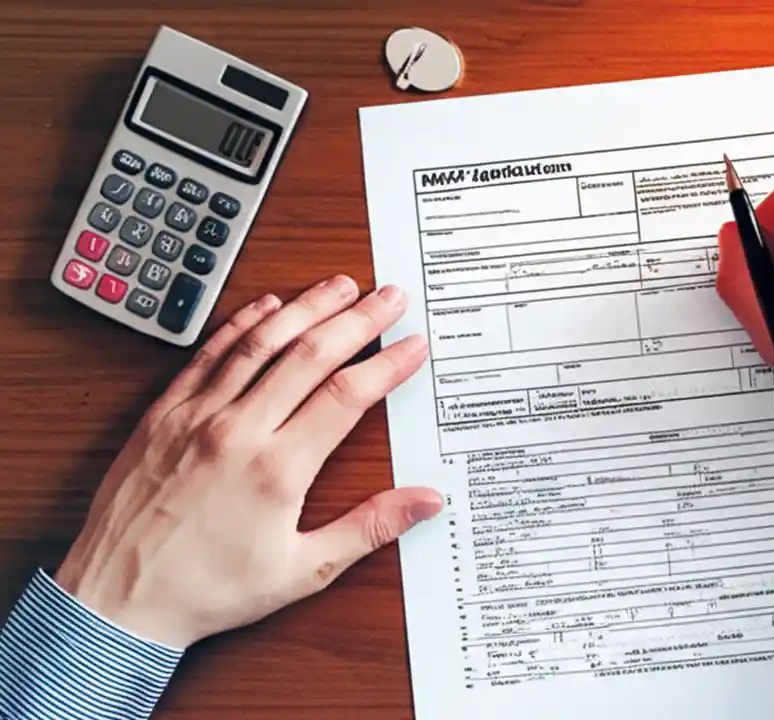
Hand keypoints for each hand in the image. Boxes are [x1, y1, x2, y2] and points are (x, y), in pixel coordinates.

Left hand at [55, 275, 442, 646]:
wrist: (116, 601)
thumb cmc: (207, 591)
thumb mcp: (301, 570)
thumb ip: (368, 528)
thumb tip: (425, 502)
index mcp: (277, 469)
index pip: (348, 395)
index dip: (387, 363)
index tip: (414, 344)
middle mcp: (237, 431)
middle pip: (311, 355)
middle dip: (359, 319)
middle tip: (389, 297)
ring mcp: (196, 417)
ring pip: (260, 343)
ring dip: (306, 307)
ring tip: (340, 286)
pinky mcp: (163, 415)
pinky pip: (207, 355)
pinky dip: (239, 324)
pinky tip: (266, 306)